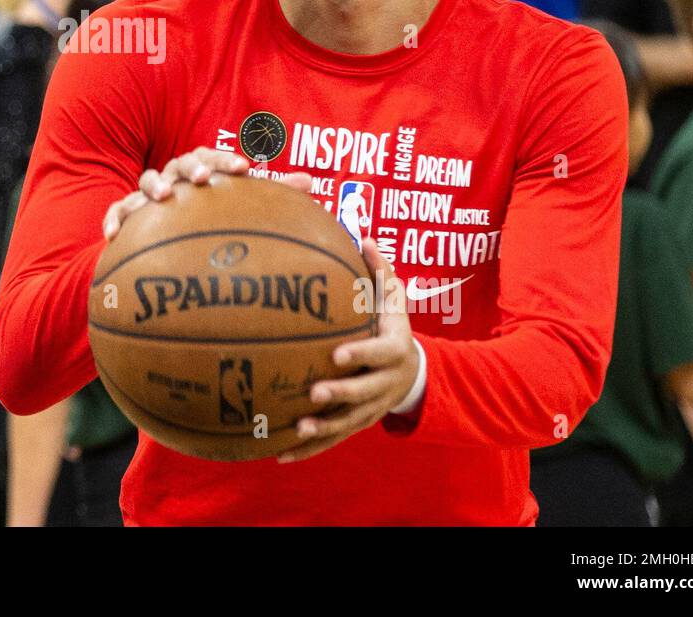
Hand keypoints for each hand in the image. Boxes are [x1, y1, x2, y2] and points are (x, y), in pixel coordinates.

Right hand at [100, 147, 313, 240]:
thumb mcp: (235, 203)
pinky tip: (114, 232)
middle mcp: (173, 177)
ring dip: (154, 186)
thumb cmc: (204, 212)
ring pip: (146, 181)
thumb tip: (310, 183)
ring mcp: (147, 194)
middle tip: (204, 178)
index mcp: (198, 170)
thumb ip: (268, 192)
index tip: (245, 168)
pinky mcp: (127, 214)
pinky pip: (117, 212)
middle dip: (192, 167)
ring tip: (164, 197)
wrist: (161, 235)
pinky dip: (114, 218)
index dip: (227, 161)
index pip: (212, 156)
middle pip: (181, 163)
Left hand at [277, 238, 418, 463]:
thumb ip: (380, 272)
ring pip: (347, 423)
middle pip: (363, 393)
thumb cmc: (392, 328)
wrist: (412, 373)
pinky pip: (331, 440)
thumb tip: (363, 237)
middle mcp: (384, 384)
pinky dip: (308, 450)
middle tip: (313, 392)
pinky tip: (280, 454)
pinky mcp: (356, 425)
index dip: (360, 355)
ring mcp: (371, 408)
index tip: (337, 354)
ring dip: (323, 429)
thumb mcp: (394, 300)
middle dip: (340, 395)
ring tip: (297, 429)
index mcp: (393, 351)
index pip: (378, 354)